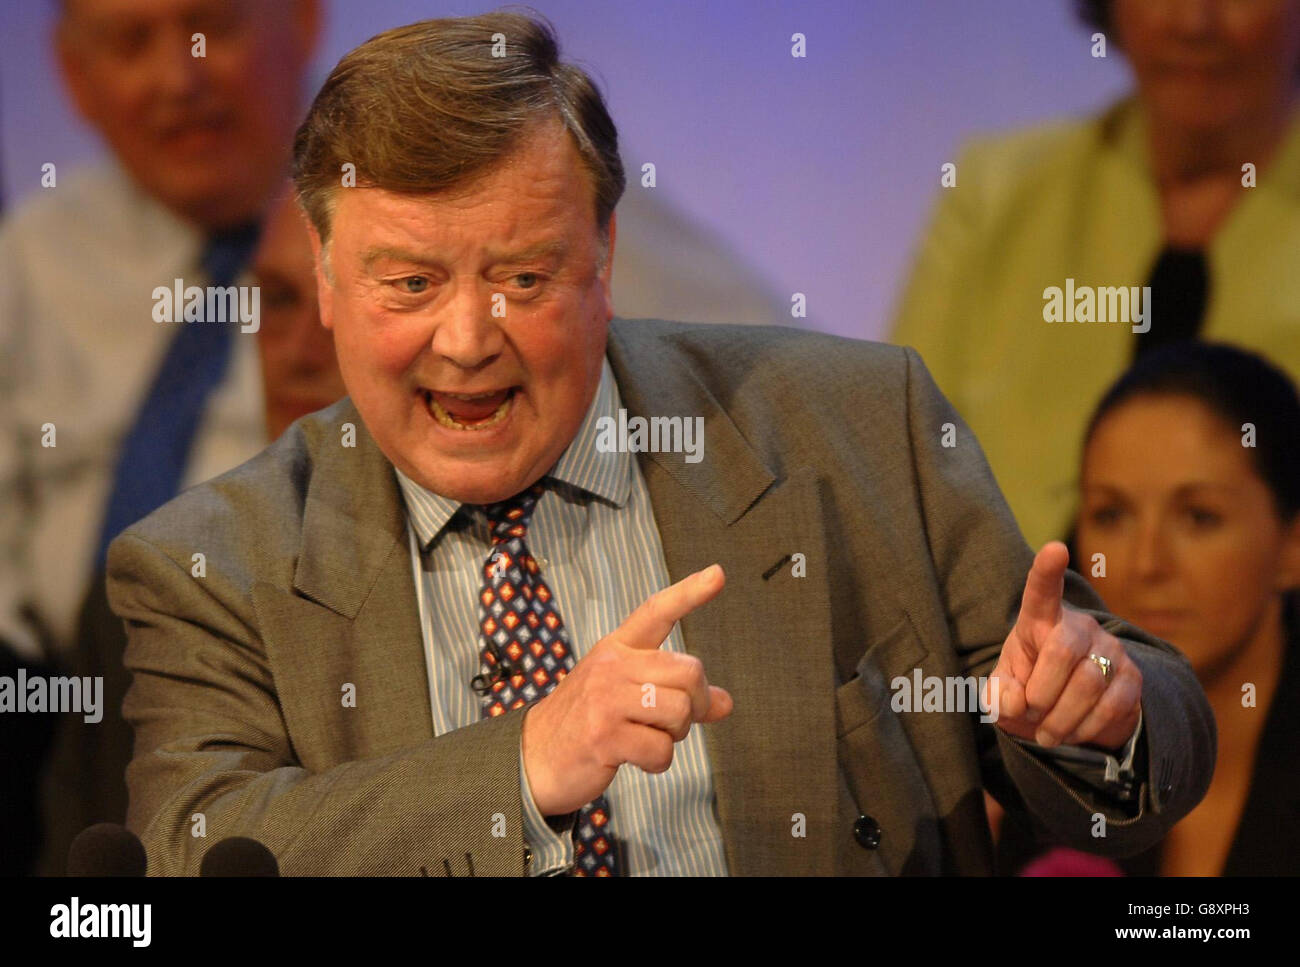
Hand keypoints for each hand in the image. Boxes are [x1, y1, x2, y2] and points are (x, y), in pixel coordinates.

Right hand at [521, 564, 733, 815]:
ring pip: (679, 712)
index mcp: (616, 648)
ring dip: (674, 736)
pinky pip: (661, 750)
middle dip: (695, 705)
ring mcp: (606, 700)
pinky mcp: (604, 736)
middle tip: (674, 723)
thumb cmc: (585, 723)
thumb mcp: (625, 695)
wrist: (533, 758)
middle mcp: (611, 666)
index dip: (689, 593)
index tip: (718, 574)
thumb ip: (674, 693)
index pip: (656, 611)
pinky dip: (657, 763)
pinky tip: (635, 759)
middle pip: (689, 672)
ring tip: (647, 738)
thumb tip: (726, 703)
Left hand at [985, 542, 1140, 750]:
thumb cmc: (1029, 687)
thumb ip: (998, 695)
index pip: (1042, 590)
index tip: (1054, 549)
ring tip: (1046, 732)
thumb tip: (1016, 702)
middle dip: (1041, 691)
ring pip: (1088, 683)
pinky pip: (1111, 706)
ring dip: (1061, 718)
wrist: (1072, 712)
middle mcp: (1079, 626)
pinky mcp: (1132, 678)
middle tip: (1030, 712)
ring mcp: (1110, 650)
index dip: (1047, 570)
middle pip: (1062, 651)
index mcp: (1040, 619)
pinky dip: (1085, 728)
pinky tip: (1071, 733)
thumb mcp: (1004, 690)